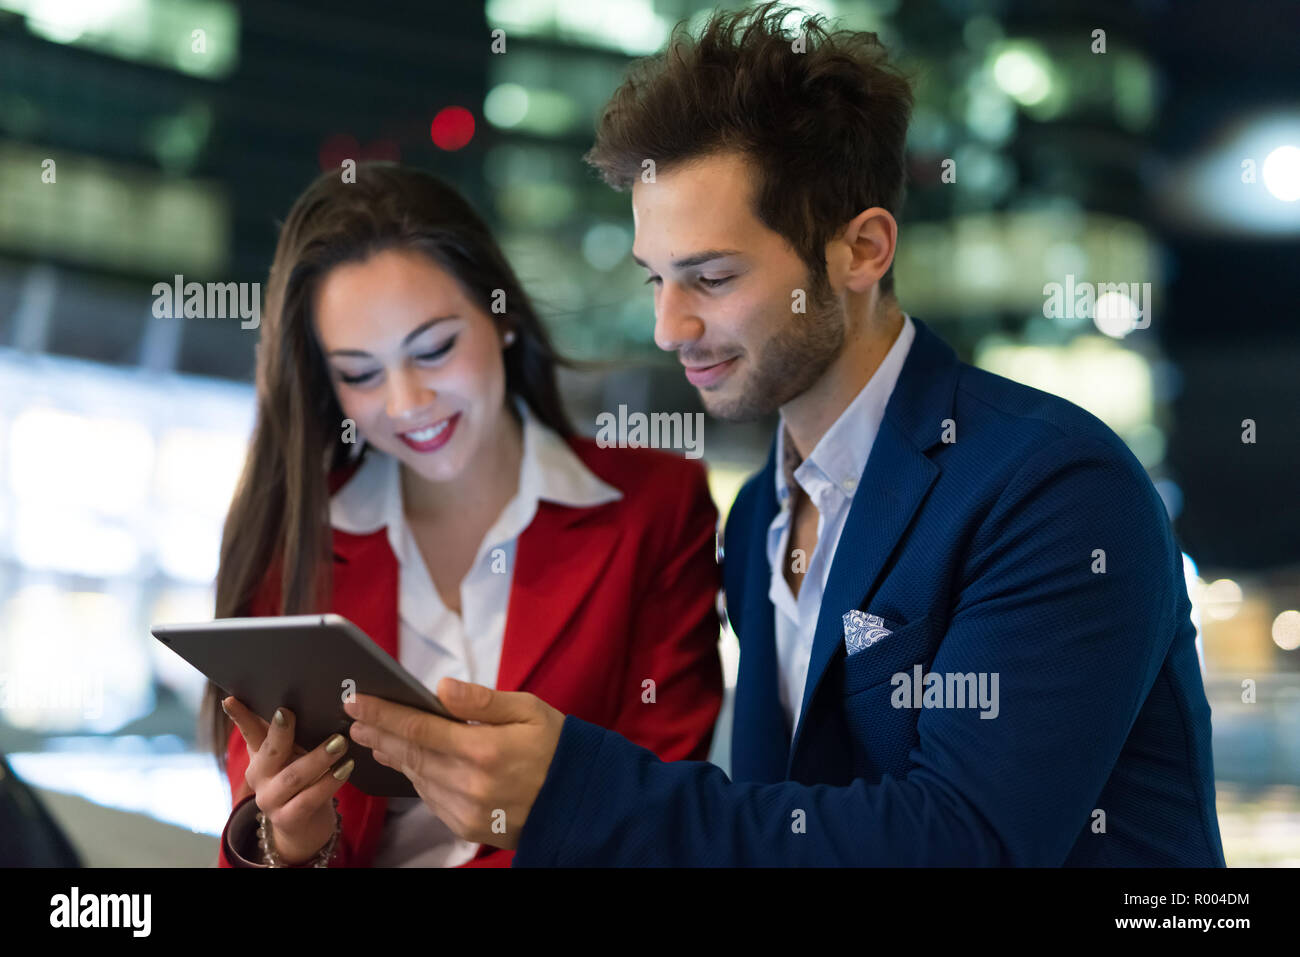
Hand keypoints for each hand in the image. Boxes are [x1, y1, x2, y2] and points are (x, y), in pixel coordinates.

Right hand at [223, 697, 352, 864]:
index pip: (249, 732)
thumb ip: (290, 734)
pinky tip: (345, 769)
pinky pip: (309, 799)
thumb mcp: (291, 756)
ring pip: (293, 776)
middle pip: (270, 751)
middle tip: (290, 712)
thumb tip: (303, 699)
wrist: (303, 827)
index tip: (231, 699)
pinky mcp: (288, 818)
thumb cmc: (301, 781)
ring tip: (339, 743)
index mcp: (259, 756)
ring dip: (318, 758)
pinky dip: (329, 783)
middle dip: (280, 731)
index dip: (241, 716)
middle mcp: (259, 777)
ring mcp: (271, 800)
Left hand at [344, 678, 564, 849]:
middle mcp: (470, 784)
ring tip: (376, 739)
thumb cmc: (557, 747)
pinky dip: (417, 779)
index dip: (383, 713)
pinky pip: (431, 799)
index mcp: (484, 749)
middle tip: (356, 719)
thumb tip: (440, 687)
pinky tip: (410, 764)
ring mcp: (467, 810)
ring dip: (395, 757)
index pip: (418, 727)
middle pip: (410, 754)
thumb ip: (482, 701)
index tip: (356, 701)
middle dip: (379, 734)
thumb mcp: (529, 710)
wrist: (582, 800)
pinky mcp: (468, 828)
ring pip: (417, 778)